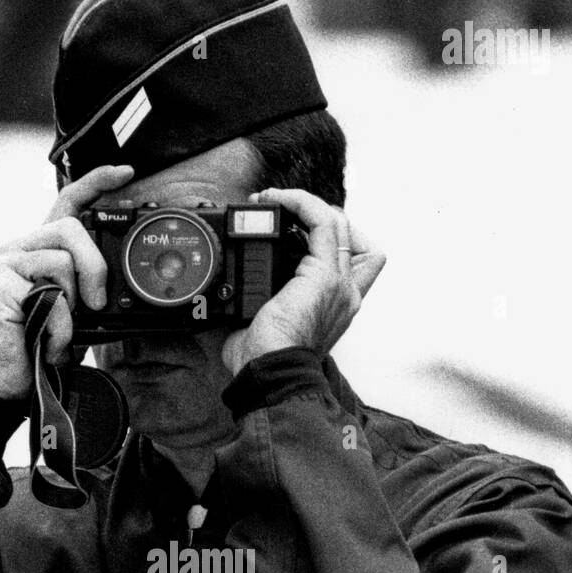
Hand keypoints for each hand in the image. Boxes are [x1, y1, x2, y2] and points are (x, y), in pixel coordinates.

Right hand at [0, 163, 134, 399]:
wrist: (4, 384)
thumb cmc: (39, 348)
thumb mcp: (76, 314)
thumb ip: (90, 289)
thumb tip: (120, 278)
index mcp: (39, 250)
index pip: (67, 202)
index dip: (97, 182)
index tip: (126, 173)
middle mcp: (20, 248)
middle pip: (71, 228)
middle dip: (96, 267)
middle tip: (97, 304)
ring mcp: (5, 263)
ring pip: (64, 258)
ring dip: (74, 305)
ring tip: (60, 332)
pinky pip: (50, 291)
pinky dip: (59, 324)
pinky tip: (47, 341)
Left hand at [221, 188, 385, 377]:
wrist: (271, 372)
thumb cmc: (264, 360)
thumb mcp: (260, 329)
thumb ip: (254, 307)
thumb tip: (217, 301)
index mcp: (335, 306)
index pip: (355, 261)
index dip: (329, 238)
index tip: (292, 229)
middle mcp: (345, 293)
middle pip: (348, 235)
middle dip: (314, 214)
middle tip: (280, 213)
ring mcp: (339, 282)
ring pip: (337, 222)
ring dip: (303, 203)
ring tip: (274, 201)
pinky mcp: (325, 274)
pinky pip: (322, 220)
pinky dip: (300, 202)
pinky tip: (276, 200)